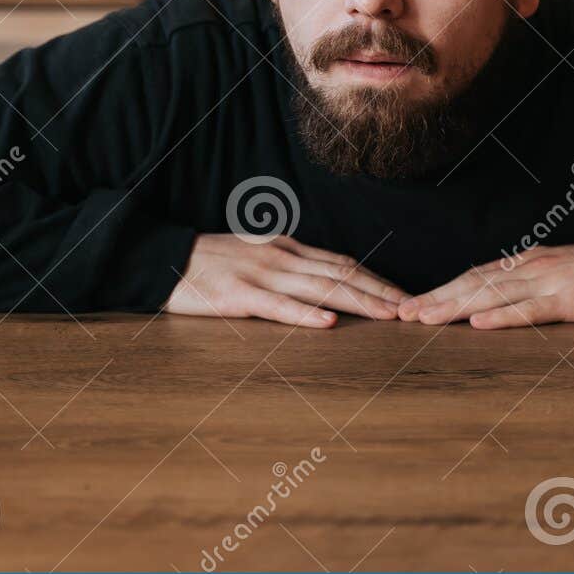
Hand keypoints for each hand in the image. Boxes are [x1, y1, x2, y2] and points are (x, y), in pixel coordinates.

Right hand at [165, 234, 405, 327]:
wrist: (161, 257)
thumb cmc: (207, 262)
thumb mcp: (255, 254)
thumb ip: (286, 264)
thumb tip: (320, 279)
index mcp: (286, 249)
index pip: (342, 263)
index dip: (376, 279)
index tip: (403, 296)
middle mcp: (281, 258)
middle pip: (341, 274)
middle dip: (380, 292)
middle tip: (412, 309)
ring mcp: (260, 275)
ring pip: (319, 289)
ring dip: (358, 303)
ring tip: (388, 315)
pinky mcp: (238, 296)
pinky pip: (277, 306)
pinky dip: (306, 315)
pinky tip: (328, 324)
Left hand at [396, 243, 573, 328]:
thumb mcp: (553, 270)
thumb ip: (523, 281)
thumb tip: (490, 298)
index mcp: (524, 262)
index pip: (473, 277)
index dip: (441, 291)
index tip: (411, 305)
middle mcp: (529, 268)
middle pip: (474, 284)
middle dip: (437, 299)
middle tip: (403, 314)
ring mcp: (547, 283)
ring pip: (493, 295)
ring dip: (456, 307)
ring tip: (426, 318)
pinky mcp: (568, 301)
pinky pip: (531, 310)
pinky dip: (503, 317)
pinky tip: (479, 325)